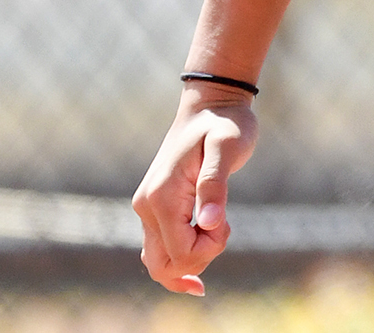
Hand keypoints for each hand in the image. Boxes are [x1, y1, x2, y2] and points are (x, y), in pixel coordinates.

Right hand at [132, 84, 258, 294]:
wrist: (211, 106)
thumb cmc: (225, 124)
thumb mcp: (227, 147)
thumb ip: (216, 185)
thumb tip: (210, 222)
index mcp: (162, 197)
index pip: (181, 253)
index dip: (210, 248)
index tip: (226, 221)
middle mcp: (146, 207)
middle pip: (163, 266)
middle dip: (199, 260)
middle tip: (223, 228)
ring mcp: (146, 209)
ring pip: (159, 263)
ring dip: (192, 259)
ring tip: (217, 229)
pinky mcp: (153, 209)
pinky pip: (160, 249)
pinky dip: (181, 258)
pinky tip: (204, 249)